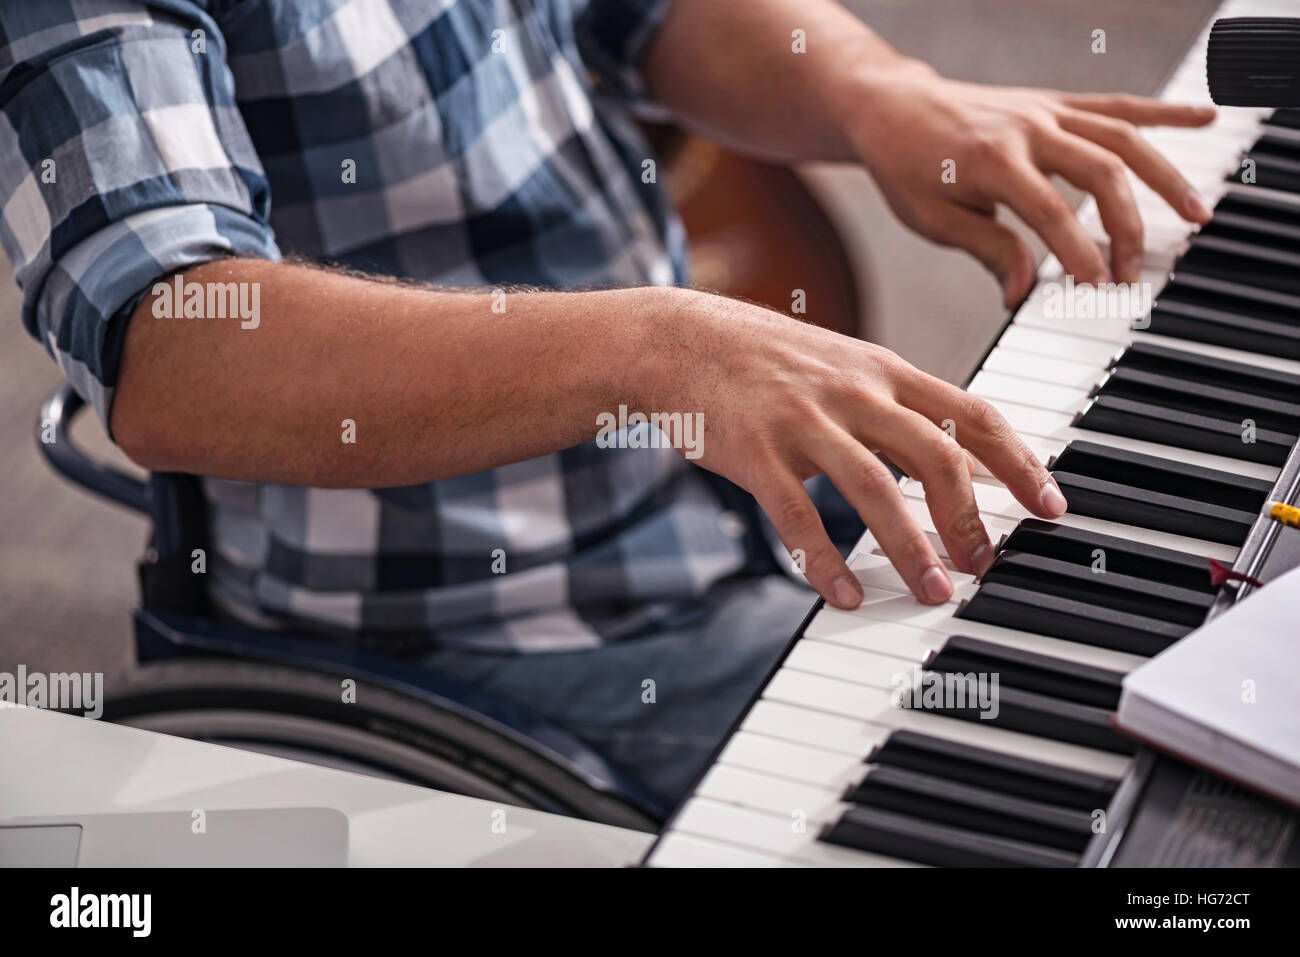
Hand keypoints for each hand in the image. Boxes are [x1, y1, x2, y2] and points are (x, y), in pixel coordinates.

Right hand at [653, 289, 1067, 608]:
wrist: (678, 339)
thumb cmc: (764, 358)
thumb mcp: (841, 363)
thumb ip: (893, 404)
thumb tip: (950, 454)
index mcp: (882, 370)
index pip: (972, 414)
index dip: (1020, 463)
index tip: (1050, 507)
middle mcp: (852, 392)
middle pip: (935, 454)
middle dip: (970, 517)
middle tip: (985, 565)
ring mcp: (803, 421)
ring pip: (875, 488)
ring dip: (911, 546)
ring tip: (932, 592)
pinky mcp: (755, 453)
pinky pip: (798, 516)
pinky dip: (824, 560)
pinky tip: (843, 594)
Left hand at [841, 61, 1215, 303]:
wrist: (892, 108)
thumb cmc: (907, 167)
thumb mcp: (932, 218)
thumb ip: (985, 250)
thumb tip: (1019, 294)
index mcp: (992, 160)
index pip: (1051, 212)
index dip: (1080, 252)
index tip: (1098, 288)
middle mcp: (1027, 129)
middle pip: (1100, 174)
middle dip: (1126, 226)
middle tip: (1132, 273)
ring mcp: (1046, 111)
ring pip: (1122, 138)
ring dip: (1165, 175)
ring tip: (1196, 214)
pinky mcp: (1055, 104)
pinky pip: (1117, 106)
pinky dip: (1163, 113)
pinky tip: (1205, 119)